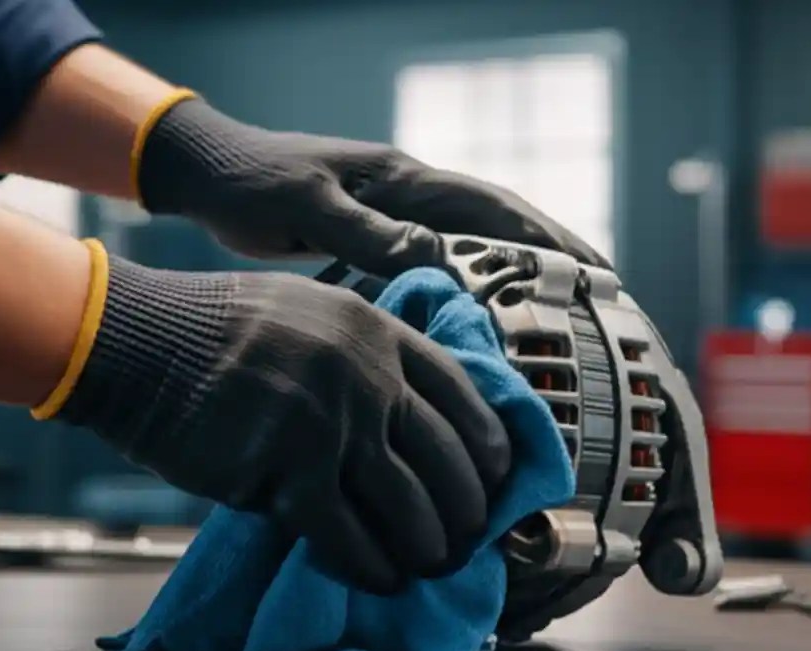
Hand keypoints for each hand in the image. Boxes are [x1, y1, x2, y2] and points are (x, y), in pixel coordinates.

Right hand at [52, 244, 512, 593]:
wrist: (140, 339)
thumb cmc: (214, 327)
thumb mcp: (309, 310)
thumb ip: (361, 352)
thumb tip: (404, 415)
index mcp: (375, 330)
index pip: (462, 393)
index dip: (489, 444)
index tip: (498, 475)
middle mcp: (366, 374)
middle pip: (447, 458)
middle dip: (466, 508)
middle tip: (467, 536)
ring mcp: (332, 422)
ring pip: (409, 504)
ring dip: (427, 545)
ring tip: (429, 563)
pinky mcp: (290, 469)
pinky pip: (348, 535)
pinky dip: (370, 564)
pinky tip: (379, 577)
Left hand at [135, 96, 610, 276]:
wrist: (208, 174)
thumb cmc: (250, 184)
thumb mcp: (306, 206)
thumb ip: (366, 231)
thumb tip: (434, 258)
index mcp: (403, 181)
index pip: (492, 208)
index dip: (547, 237)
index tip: (593, 268)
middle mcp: (409, 194)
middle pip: (498, 224)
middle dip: (552, 254)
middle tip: (603, 292)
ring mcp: (395, 214)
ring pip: (472, 244)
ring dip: (516, 271)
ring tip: (559, 310)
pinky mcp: (375, 235)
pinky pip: (438, 262)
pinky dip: (468, 285)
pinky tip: (482, 315)